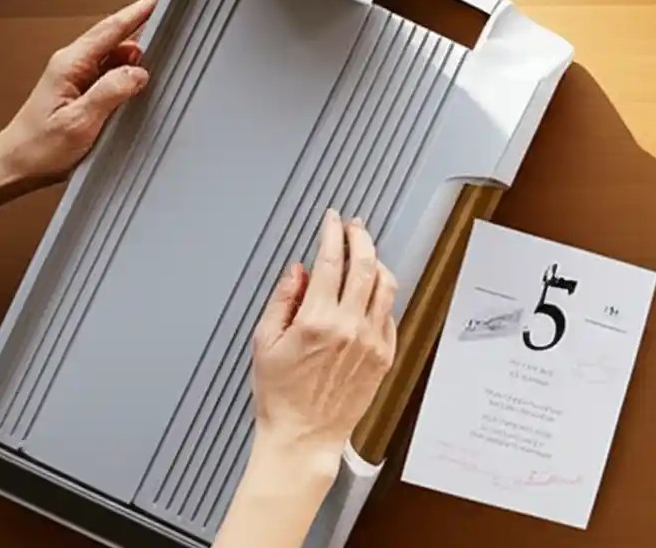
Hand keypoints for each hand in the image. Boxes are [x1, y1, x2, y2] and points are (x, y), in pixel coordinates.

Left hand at [0, 0, 163, 184]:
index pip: (113, 28)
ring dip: (139, 60)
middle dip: (146, 29)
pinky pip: (112, 74)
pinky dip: (129, 76)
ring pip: (117, 58)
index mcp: (70, 64)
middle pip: (118, 38)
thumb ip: (111, 92)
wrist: (14, 166)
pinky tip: (141, 87)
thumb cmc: (38, 148)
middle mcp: (73, 65)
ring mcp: (77, 77)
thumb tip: (139, 72)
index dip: (140, 10)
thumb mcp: (79, 122)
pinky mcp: (81, 91)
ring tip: (162, 66)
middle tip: (174, 27)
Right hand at [251, 209, 397, 476]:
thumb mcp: (265, 342)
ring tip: (366, 253)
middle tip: (354, 226)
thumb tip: (299, 270)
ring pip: (386, 286)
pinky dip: (381, 296)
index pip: (330, 260)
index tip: (331, 220)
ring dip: (377, 262)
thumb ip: (283, 299)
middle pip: (365, 265)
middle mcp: (349, 327)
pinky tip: (371, 292)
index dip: (332, 233)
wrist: (304, 436)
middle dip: (360, 237)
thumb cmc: (280, 396)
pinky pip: (390, 314)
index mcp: (316, 320)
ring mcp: (372, 341)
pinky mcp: (385, 356)